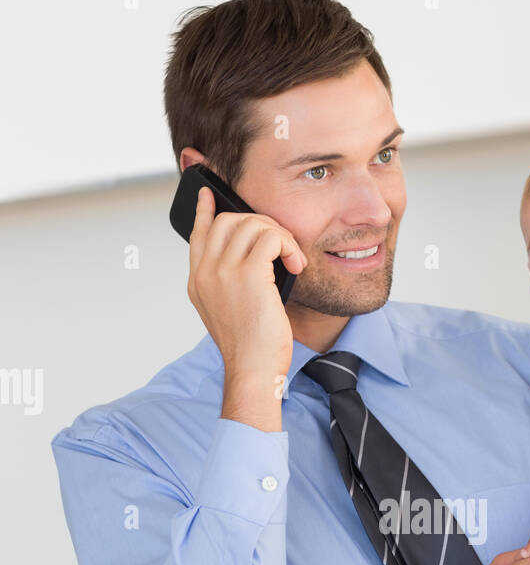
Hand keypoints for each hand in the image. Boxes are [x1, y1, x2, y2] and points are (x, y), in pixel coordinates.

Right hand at [187, 183, 306, 385]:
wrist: (253, 370)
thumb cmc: (249, 348)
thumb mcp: (228, 313)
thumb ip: (227, 285)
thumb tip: (250, 260)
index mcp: (198, 282)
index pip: (198, 234)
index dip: (205, 211)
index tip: (209, 194)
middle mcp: (206, 273)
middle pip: (228, 221)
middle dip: (259, 223)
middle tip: (280, 242)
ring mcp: (224, 272)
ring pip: (252, 224)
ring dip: (279, 235)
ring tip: (292, 258)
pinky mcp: (249, 275)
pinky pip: (271, 238)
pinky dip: (289, 246)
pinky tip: (297, 265)